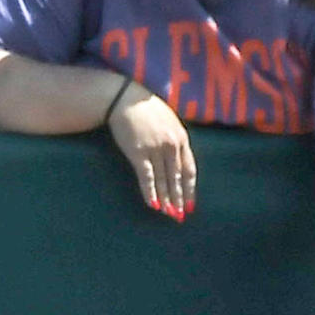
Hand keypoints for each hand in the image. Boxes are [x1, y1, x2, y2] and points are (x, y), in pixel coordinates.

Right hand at [103, 89, 194, 217]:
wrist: (124, 100)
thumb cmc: (145, 108)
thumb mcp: (168, 121)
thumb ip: (175, 138)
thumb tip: (177, 156)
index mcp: (182, 138)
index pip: (189, 169)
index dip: (189, 188)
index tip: (190, 203)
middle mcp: (172, 146)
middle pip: (177, 178)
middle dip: (179, 198)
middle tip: (180, 215)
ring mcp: (155, 149)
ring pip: (164, 180)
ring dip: (166, 199)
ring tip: (168, 214)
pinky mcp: (138, 153)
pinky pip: (147, 177)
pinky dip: (150, 192)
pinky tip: (153, 204)